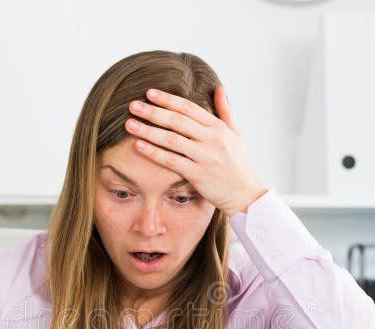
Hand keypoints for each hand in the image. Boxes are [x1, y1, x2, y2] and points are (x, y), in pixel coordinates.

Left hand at [125, 86, 265, 216]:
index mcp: (218, 127)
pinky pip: (172, 161)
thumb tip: (219, 88)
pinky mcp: (198, 175)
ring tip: (130, 124)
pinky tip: (139, 146)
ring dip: (148, 131)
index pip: (189, 108)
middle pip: (177, 121)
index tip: (149, 93)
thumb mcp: (236, 134)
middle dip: (153, 112)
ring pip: (172, 140)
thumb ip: (225, 111)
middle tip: (133, 105)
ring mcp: (205, 157)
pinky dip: (154, 153)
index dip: (168, 99)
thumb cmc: (238, 164)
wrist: (245, 194)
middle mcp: (212, 139)